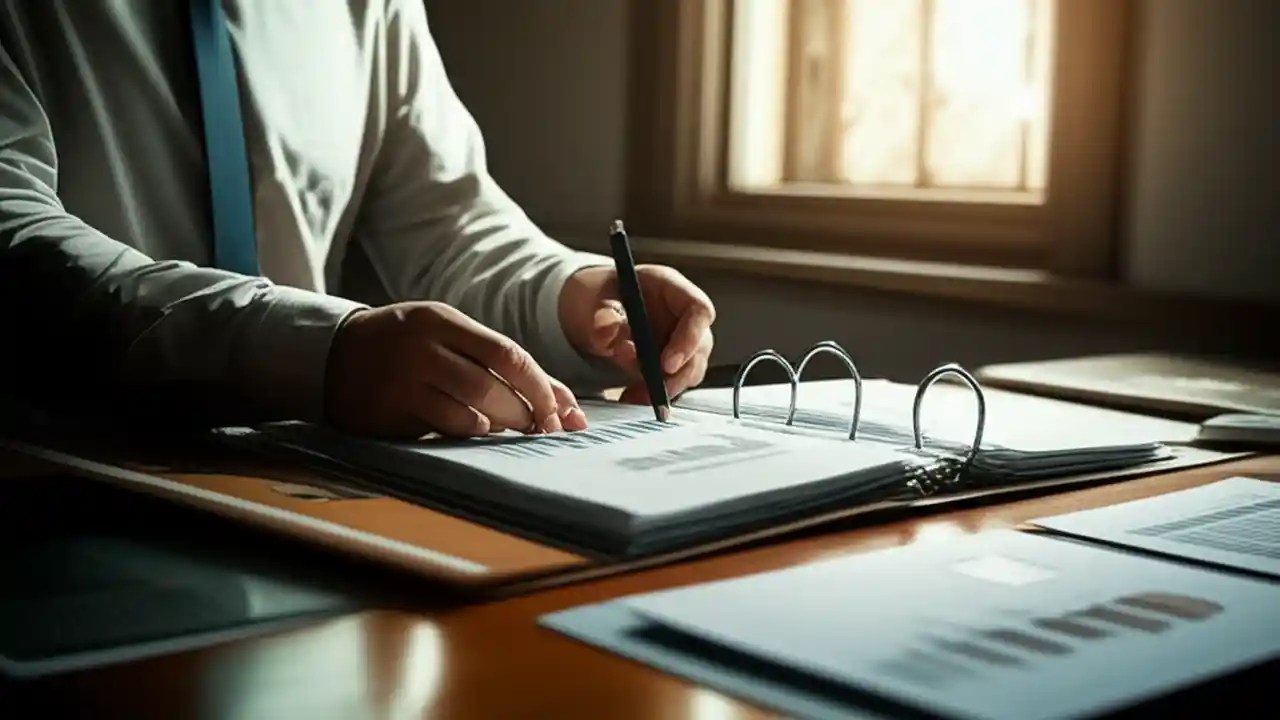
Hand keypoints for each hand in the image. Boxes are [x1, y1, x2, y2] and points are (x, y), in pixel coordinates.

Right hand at [324, 302, 588, 437]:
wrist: (332, 355)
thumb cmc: (407, 347)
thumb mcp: (446, 336)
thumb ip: (498, 361)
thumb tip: (564, 401)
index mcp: (442, 320)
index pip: (507, 353)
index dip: (541, 385)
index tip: (562, 410)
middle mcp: (422, 346)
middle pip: (491, 385)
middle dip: (526, 411)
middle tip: (540, 426)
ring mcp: (402, 379)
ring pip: (470, 408)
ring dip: (499, 424)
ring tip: (507, 427)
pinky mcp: (387, 410)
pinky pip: (442, 426)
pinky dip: (469, 430)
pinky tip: (475, 429)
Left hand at [560, 265, 714, 403]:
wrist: (588, 311)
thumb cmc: (595, 295)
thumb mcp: (590, 298)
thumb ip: (600, 314)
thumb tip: (607, 328)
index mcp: (670, 286)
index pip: (699, 310)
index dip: (690, 339)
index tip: (666, 365)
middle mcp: (682, 313)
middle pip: (700, 347)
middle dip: (676, 375)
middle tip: (648, 392)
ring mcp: (681, 338)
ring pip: (690, 369)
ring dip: (664, 388)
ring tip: (633, 397)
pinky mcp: (673, 361)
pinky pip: (674, 381)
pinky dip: (655, 393)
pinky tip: (633, 396)